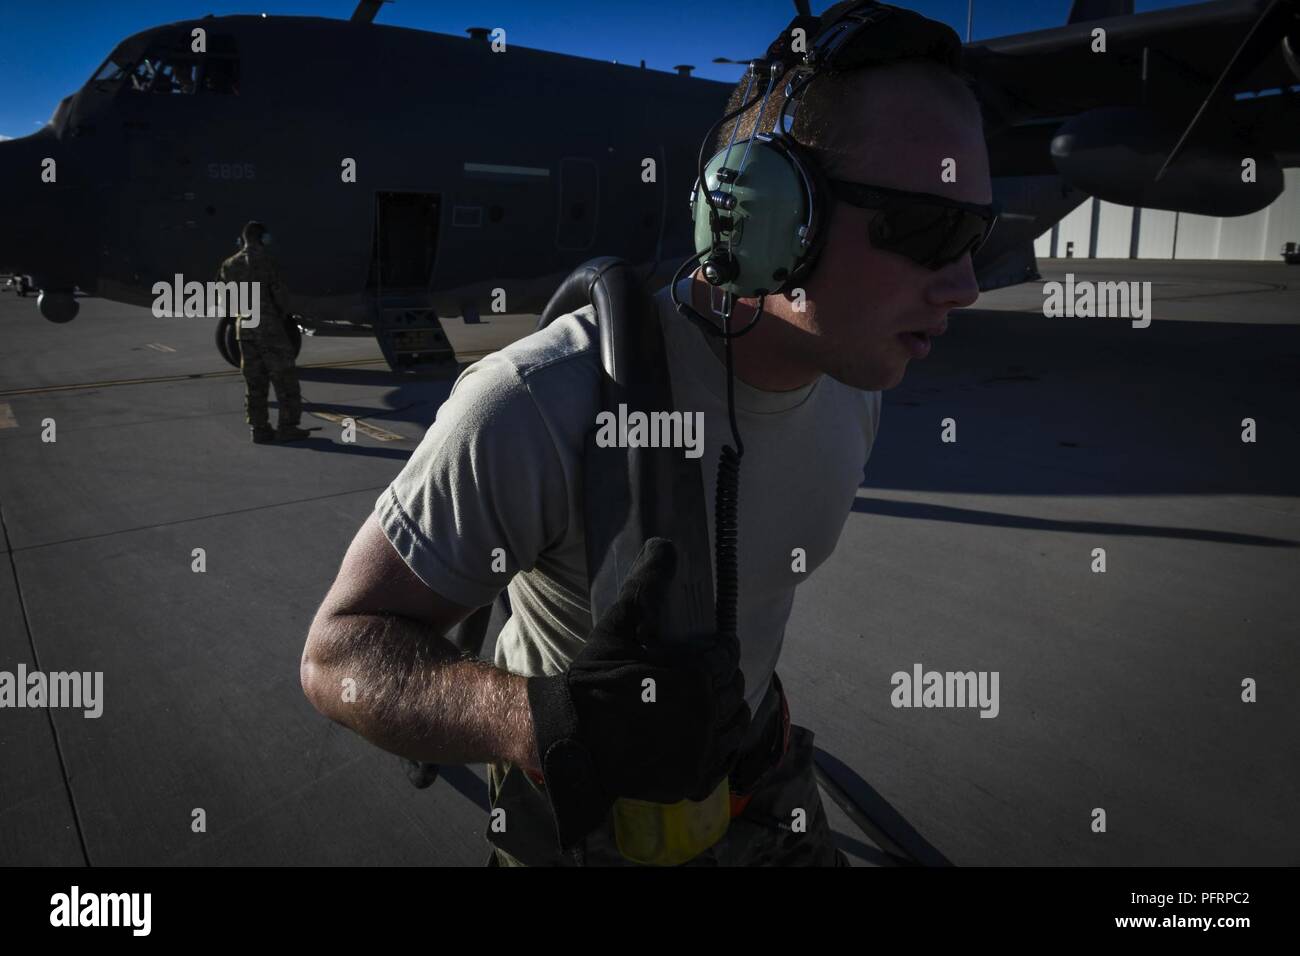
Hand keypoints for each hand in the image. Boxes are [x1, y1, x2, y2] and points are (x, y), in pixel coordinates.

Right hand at [526, 537, 748, 848]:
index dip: (716, 649)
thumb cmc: (593, 677)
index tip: (703, 650)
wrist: (569, 735)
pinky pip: (724, 759)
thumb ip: (648, 584)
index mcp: (696, 678)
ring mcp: (701, 754)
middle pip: (733, 688)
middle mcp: (706, 718)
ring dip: (724, 710)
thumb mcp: (619, 624)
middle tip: (697, 675)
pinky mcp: (693, 782)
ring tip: (701, 703)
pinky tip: (698, 735)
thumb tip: (665, 544)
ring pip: (736, 723)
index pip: (728, 655)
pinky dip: (718, 746)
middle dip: (719, 678)